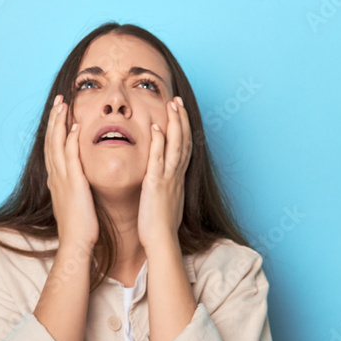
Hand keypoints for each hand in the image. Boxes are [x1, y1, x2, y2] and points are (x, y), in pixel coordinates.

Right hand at [44, 94, 98, 249]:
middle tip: (59, 100)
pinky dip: (70, 140)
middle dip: (54, 119)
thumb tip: (78, 182)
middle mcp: (56, 176)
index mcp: (56, 180)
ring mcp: (62, 179)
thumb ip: (74, 188)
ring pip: (57, 144)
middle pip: (51, 140)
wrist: (76, 243)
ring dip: (60, 123)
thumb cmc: (79, 227)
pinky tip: (75, 127)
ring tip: (63, 105)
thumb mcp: (74, 202)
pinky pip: (70, 157)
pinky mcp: (73, 184)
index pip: (54, 148)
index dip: (55, 129)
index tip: (60, 113)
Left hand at [137, 96, 191, 251]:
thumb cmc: (160, 225)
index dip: (183, 129)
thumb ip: (165, 188)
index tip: (179, 113)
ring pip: (176, 145)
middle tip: (177, 100)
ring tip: (171, 105)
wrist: (161, 240)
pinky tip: (156, 127)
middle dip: (181, 119)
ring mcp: (168, 178)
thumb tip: (162, 184)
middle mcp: (176, 175)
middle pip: (184, 141)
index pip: (184, 148)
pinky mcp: (156, 184)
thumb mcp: (166, 201)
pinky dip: (159, 142)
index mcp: (178, 178)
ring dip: (174, 123)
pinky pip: (159, 159)